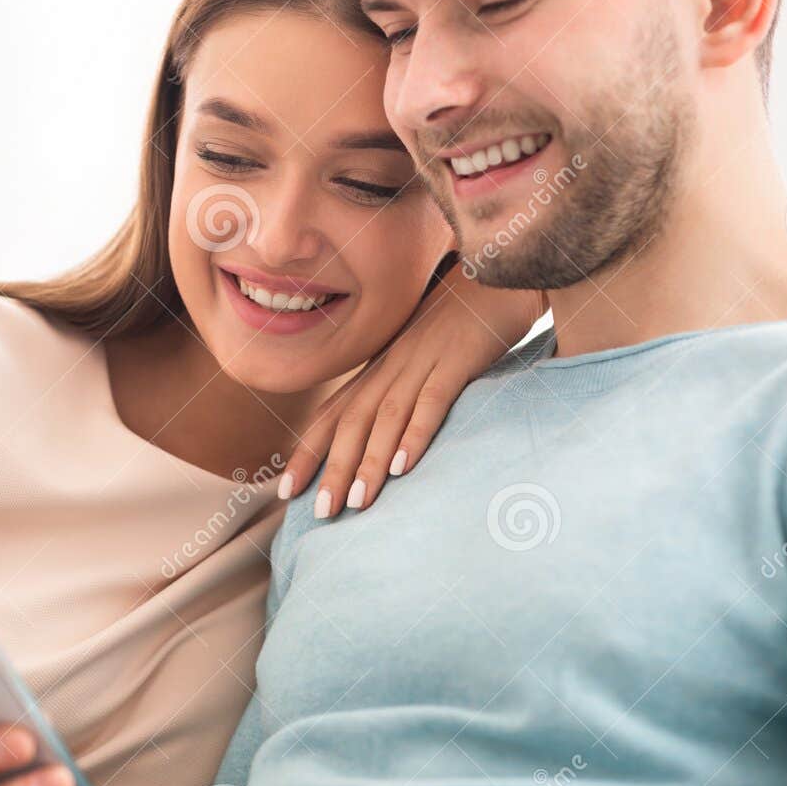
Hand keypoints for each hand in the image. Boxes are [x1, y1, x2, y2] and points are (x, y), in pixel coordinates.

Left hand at [280, 266, 543, 516]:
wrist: (500, 272)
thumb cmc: (464, 321)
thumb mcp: (423, 356)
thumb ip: (403, 390)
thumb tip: (387, 439)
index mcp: (381, 368)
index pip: (334, 415)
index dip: (308, 452)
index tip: (286, 492)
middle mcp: (392, 366)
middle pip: (352, 422)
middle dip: (332, 469)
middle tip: (319, 513)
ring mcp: (422, 361)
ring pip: (386, 418)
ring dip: (369, 462)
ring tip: (355, 503)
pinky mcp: (457, 360)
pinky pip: (432, 400)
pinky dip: (415, 433)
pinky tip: (404, 467)